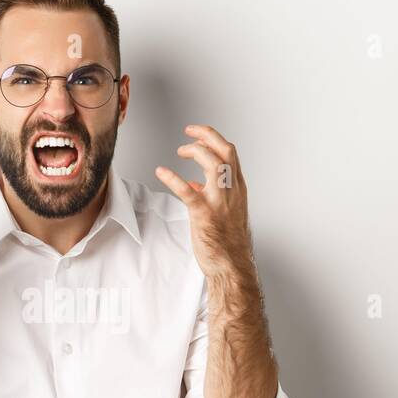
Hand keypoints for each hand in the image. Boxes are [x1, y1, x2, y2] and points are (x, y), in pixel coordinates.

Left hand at [155, 124, 254, 279]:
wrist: (232, 266)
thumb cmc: (227, 242)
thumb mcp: (224, 213)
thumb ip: (211, 194)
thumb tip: (194, 184)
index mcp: (237, 189)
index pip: (230, 154)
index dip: (213, 139)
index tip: (198, 137)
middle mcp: (232, 191)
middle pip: (225, 151)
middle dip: (207, 135)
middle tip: (189, 131)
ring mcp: (219, 202)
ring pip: (213, 163)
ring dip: (195, 151)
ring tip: (180, 151)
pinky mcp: (204, 215)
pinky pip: (188, 191)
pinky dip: (173, 178)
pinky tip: (161, 172)